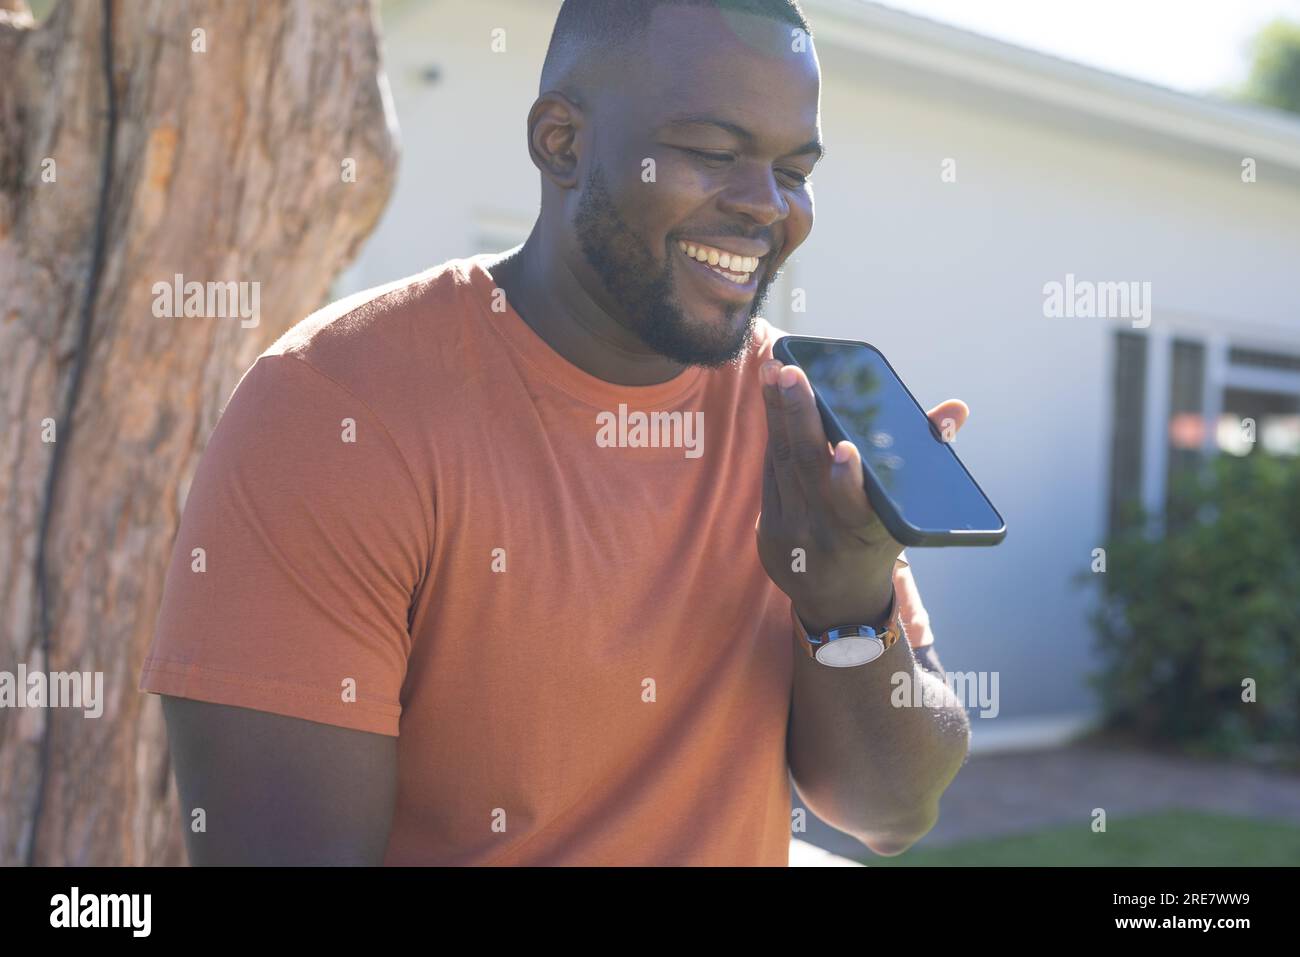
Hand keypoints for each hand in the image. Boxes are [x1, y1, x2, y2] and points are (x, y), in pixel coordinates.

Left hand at [755, 359, 968, 635]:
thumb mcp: (907, 512)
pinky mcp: (768, 530)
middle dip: (798, 416)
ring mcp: (792, 534)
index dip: (849, 480)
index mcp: (867, 533)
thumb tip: (957, 409)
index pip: (854, 508)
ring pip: (783, 464)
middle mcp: (826, 535)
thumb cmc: (878, 540)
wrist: (838, 600)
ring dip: (777, 413)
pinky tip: (771, 399)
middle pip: (807, 469)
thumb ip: (927, 455)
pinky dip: (773, 435)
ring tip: (773, 368)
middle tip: (790, 372)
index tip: (845, 447)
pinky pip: (771, 474)